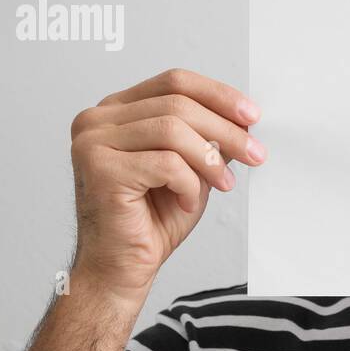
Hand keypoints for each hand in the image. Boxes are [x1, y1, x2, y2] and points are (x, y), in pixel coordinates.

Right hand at [69, 69, 265, 303]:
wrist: (122, 268)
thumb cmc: (151, 221)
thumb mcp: (192, 169)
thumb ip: (208, 140)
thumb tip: (245, 119)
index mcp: (117, 111)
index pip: (173, 81)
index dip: (218, 95)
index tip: (252, 116)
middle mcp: (98, 120)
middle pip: (177, 103)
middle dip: (225, 129)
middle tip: (256, 153)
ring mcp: (93, 142)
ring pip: (172, 129)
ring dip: (210, 158)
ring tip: (224, 184)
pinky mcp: (100, 169)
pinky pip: (165, 163)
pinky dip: (188, 183)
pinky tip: (188, 201)